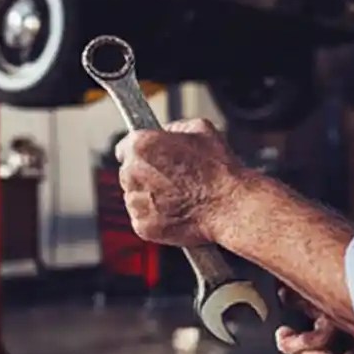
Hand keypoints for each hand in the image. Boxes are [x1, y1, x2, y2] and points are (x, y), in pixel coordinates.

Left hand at [114, 117, 246, 245]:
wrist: (228, 205)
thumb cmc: (218, 170)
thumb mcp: (201, 129)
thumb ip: (175, 128)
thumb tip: (167, 132)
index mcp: (142, 146)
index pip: (125, 146)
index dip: (142, 151)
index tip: (151, 156)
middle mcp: (132, 173)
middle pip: (130, 172)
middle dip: (147, 173)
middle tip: (174, 176)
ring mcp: (136, 201)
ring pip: (135, 196)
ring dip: (150, 195)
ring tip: (179, 194)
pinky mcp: (142, 225)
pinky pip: (143, 218)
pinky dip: (156, 216)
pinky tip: (177, 209)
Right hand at [274, 288, 353, 353]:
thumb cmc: (335, 316)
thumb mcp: (319, 305)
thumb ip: (301, 301)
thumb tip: (283, 293)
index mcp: (293, 341)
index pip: (285, 345)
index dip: (295, 341)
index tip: (309, 333)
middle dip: (323, 350)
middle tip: (339, 337)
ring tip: (353, 349)